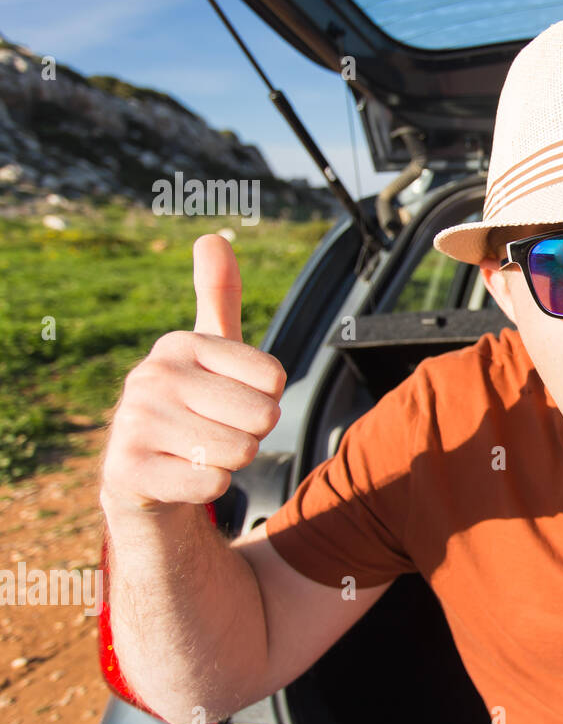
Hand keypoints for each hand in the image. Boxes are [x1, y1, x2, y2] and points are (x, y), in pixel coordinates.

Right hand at [100, 235, 286, 514]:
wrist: (143, 475)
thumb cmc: (192, 406)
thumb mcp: (209, 350)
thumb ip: (219, 296)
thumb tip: (212, 236)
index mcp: (180, 344)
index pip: (274, 378)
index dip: (266, 398)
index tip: (231, 399)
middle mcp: (151, 376)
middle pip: (262, 416)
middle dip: (251, 433)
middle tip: (216, 430)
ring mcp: (133, 422)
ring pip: (239, 452)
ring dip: (229, 461)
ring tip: (197, 450)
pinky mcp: (127, 470)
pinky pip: (211, 484)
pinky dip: (206, 487)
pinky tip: (180, 474)